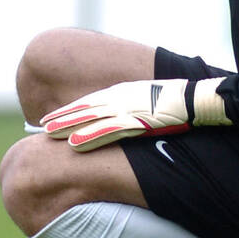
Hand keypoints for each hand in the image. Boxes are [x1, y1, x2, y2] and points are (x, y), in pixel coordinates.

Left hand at [41, 77, 228, 151]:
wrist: (196, 99)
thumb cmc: (179, 101)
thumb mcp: (152, 100)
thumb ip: (136, 107)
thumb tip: (130, 119)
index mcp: (125, 93)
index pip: (91, 102)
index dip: (71, 110)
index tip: (54, 116)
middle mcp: (121, 98)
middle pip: (85, 108)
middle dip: (63, 116)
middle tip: (42, 124)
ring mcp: (127, 109)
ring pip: (89, 118)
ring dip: (68, 125)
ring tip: (48, 133)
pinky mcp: (136, 121)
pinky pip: (106, 130)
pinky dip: (88, 136)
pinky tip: (74, 143)